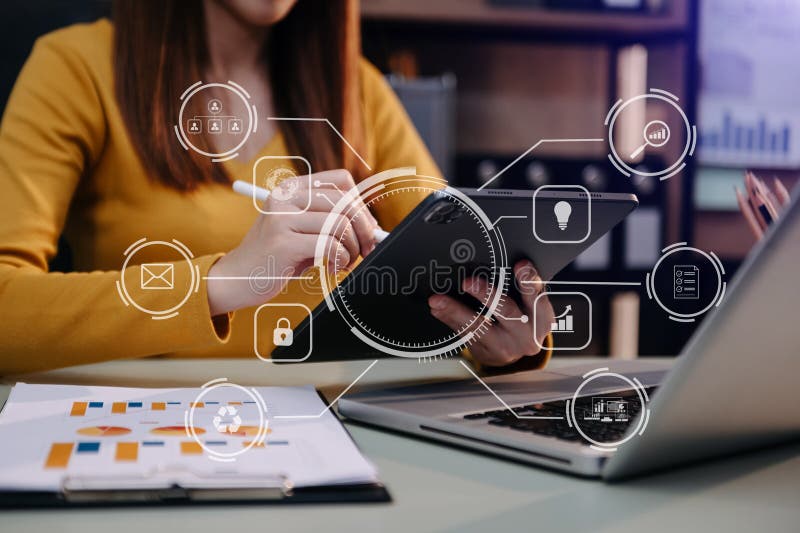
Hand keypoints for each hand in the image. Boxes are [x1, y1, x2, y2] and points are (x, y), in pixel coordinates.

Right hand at [207, 169, 377, 315]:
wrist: (235, 279)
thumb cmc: (276, 258)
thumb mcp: (302, 231)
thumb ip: (329, 223)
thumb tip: (373, 229)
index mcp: (291, 188)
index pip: (342, 181)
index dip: (361, 204)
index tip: (367, 227)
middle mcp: (285, 197)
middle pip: (345, 202)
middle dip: (364, 229)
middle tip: (366, 249)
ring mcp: (281, 218)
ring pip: (340, 224)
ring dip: (351, 248)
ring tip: (343, 261)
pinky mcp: (282, 242)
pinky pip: (329, 246)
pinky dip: (340, 259)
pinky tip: (331, 268)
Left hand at [428, 260, 553, 366]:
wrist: (517, 354)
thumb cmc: (522, 319)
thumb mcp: (529, 305)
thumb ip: (520, 287)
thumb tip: (492, 262)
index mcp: (541, 316)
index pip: (537, 294)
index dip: (529, 279)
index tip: (520, 264)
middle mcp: (526, 333)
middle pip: (507, 311)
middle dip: (487, 295)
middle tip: (468, 282)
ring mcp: (506, 346)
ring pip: (479, 326)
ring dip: (455, 310)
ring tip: (438, 300)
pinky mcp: (487, 353)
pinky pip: (465, 334)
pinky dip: (449, 319)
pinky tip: (437, 310)